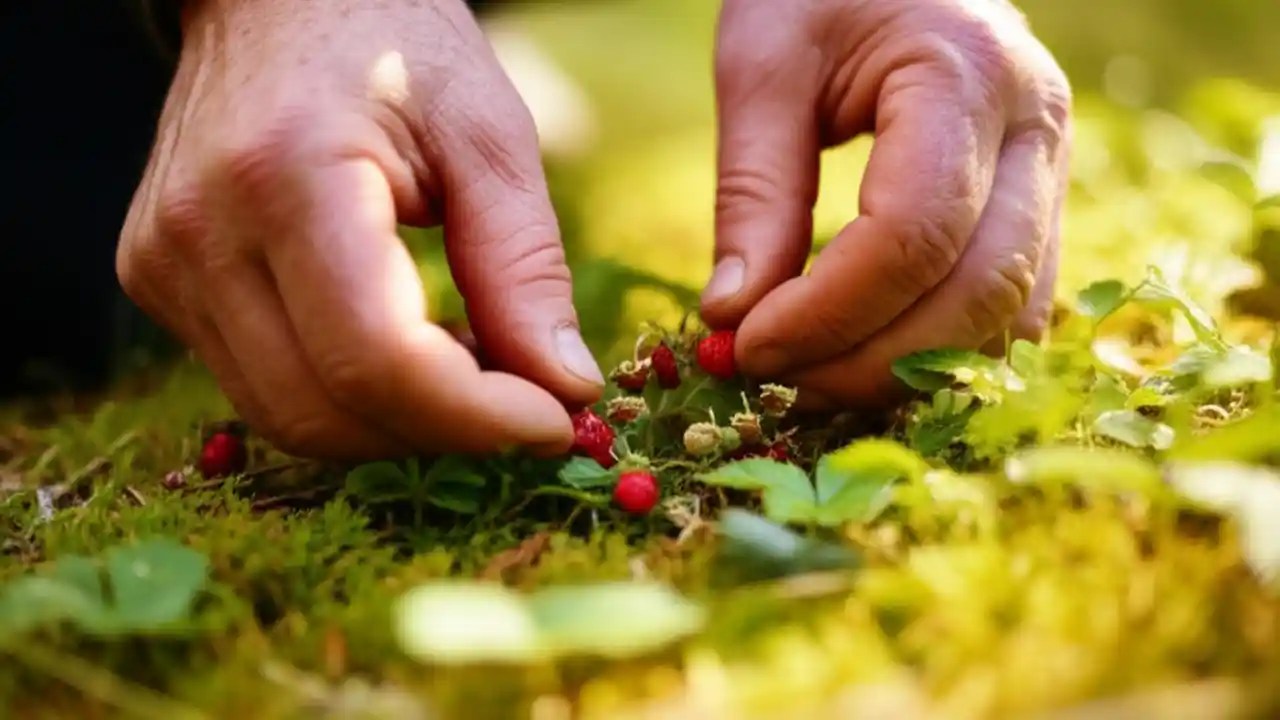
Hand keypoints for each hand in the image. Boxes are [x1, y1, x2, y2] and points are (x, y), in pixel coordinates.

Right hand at [117, 0, 604, 459]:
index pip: (377, 356)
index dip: (476, 416)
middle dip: (444, 433)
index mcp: (288, 174)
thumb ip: (524, 264)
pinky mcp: (158, 284)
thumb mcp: (488, 134)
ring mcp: (164, 266)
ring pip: (290, 420)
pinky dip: (350, 399)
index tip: (557, 422)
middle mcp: (202, 232)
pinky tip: (406, 350)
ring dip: (398, 425)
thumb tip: (566, 389)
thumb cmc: (393, 45)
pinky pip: (263, 389)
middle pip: (328, 409)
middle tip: (524, 404)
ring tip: (468, 368)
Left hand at [700, 0, 1071, 409]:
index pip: (911, 235)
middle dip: (870, 361)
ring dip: (908, 371)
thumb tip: (734, 322)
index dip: (827, 313)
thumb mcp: (763, 64)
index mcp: (967, 73)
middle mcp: (1037, 126)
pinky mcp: (1042, 207)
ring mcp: (1054, 171)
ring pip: (1008, 317)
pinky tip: (862, 354)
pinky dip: (939, 351)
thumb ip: (753, 193)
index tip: (746, 346)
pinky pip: (1009, 309)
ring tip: (811, 375)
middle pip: (978, 292)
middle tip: (777, 380)